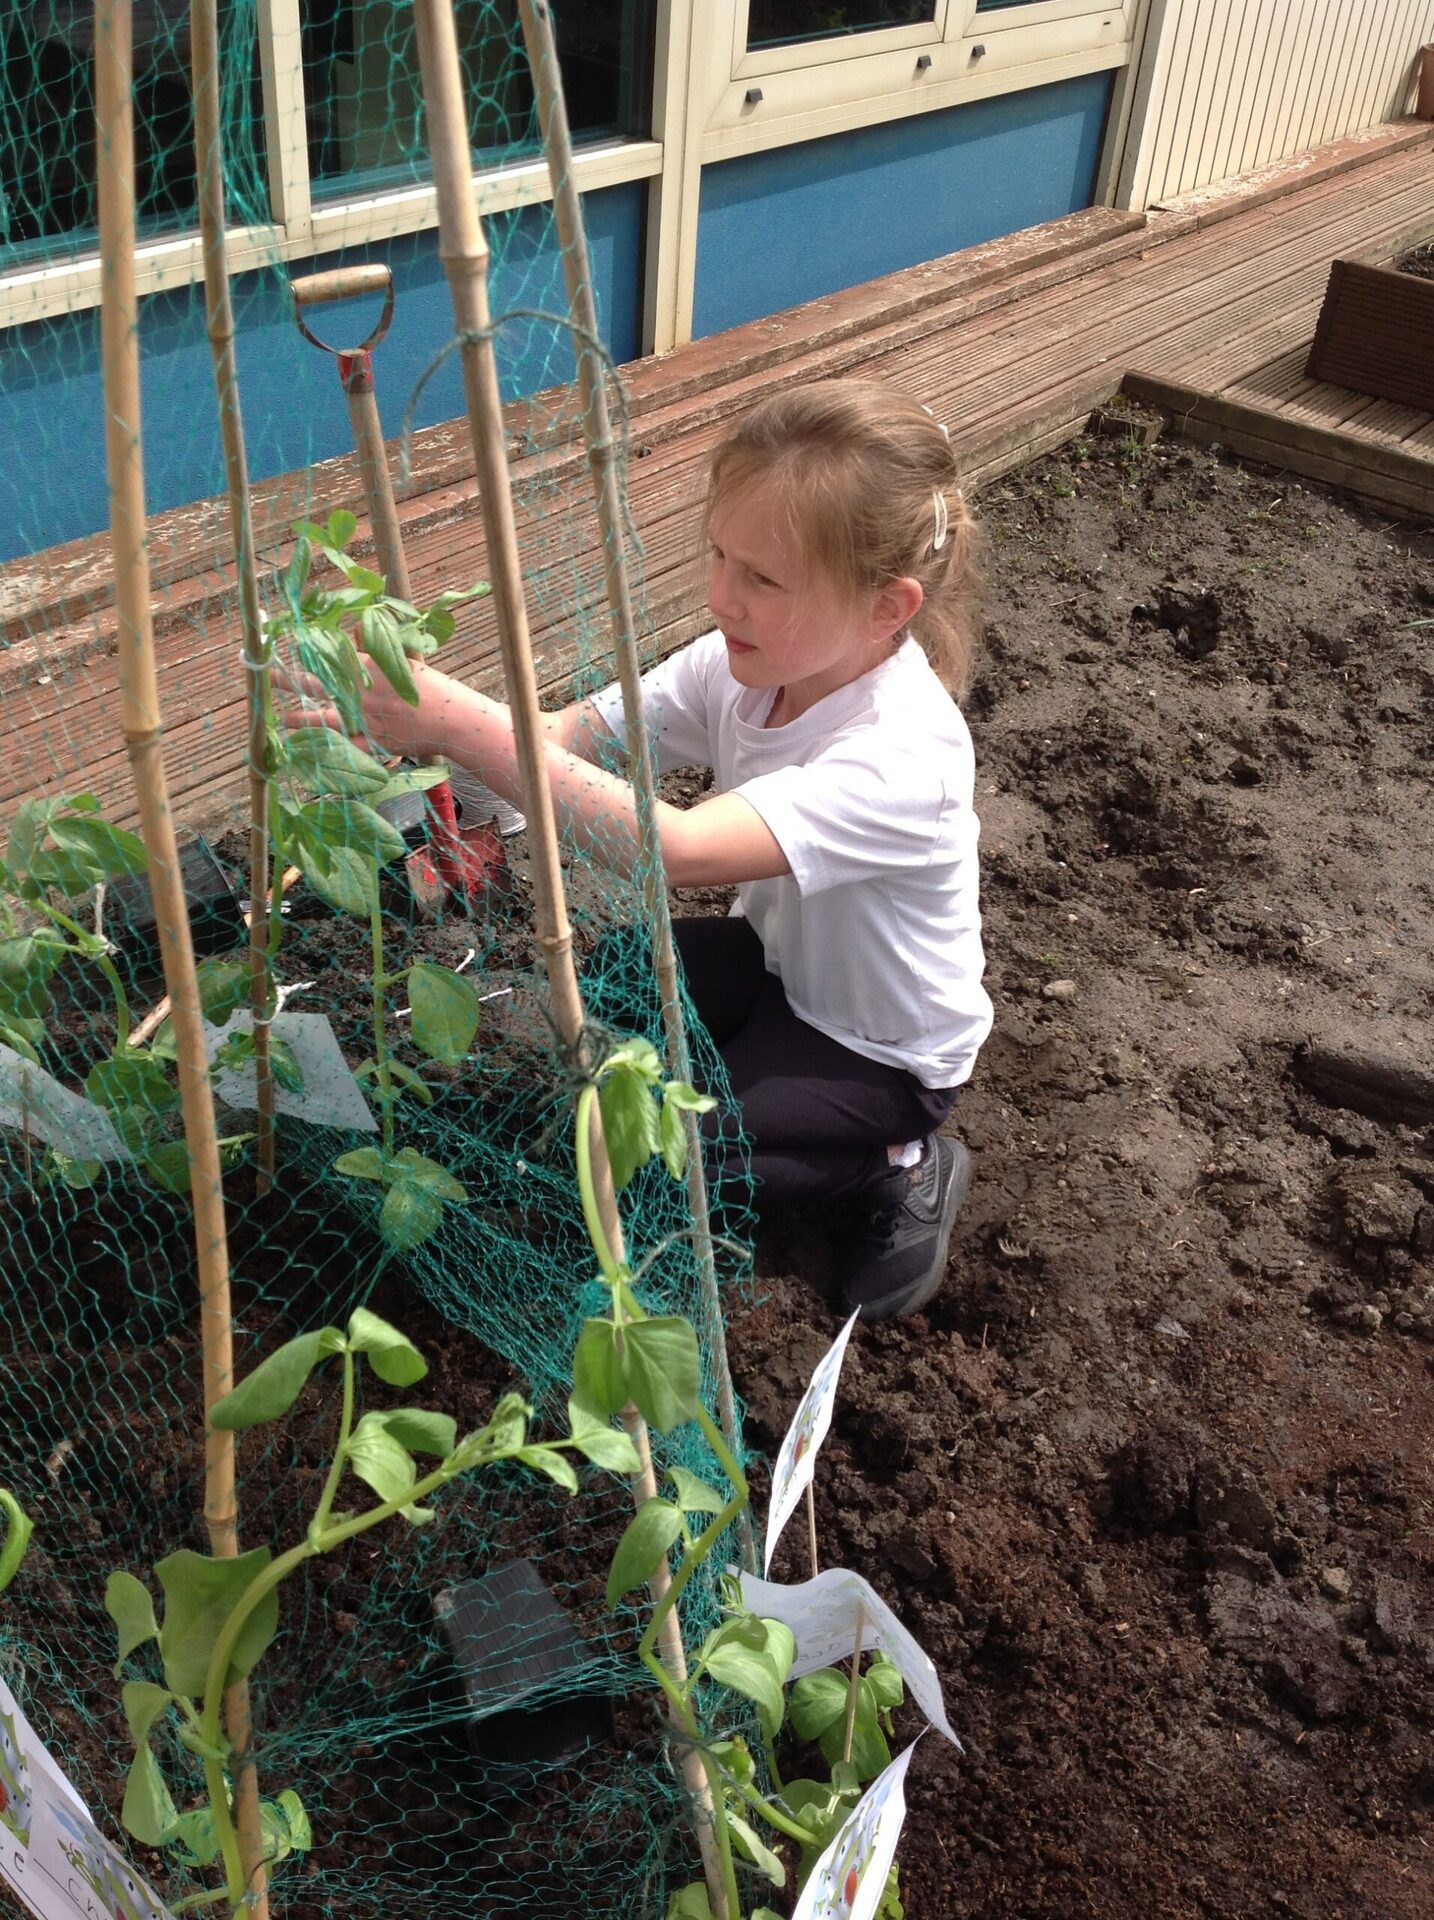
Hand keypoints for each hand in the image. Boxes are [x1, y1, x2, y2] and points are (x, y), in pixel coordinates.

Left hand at [276, 652, 459, 762]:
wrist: (455, 721)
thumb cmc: (433, 688)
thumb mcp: (406, 658)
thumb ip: (376, 644)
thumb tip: (354, 626)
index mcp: (370, 667)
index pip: (329, 655)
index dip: (305, 650)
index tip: (283, 644)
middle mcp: (362, 693)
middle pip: (317, 684)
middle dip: (287, 678)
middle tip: (264, 674)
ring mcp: (366, 721)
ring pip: (323, 720)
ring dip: (299, 719)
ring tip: (280, 719)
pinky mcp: (374, 744)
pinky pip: (343, 748)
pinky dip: (325, 750)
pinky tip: (307, 749)